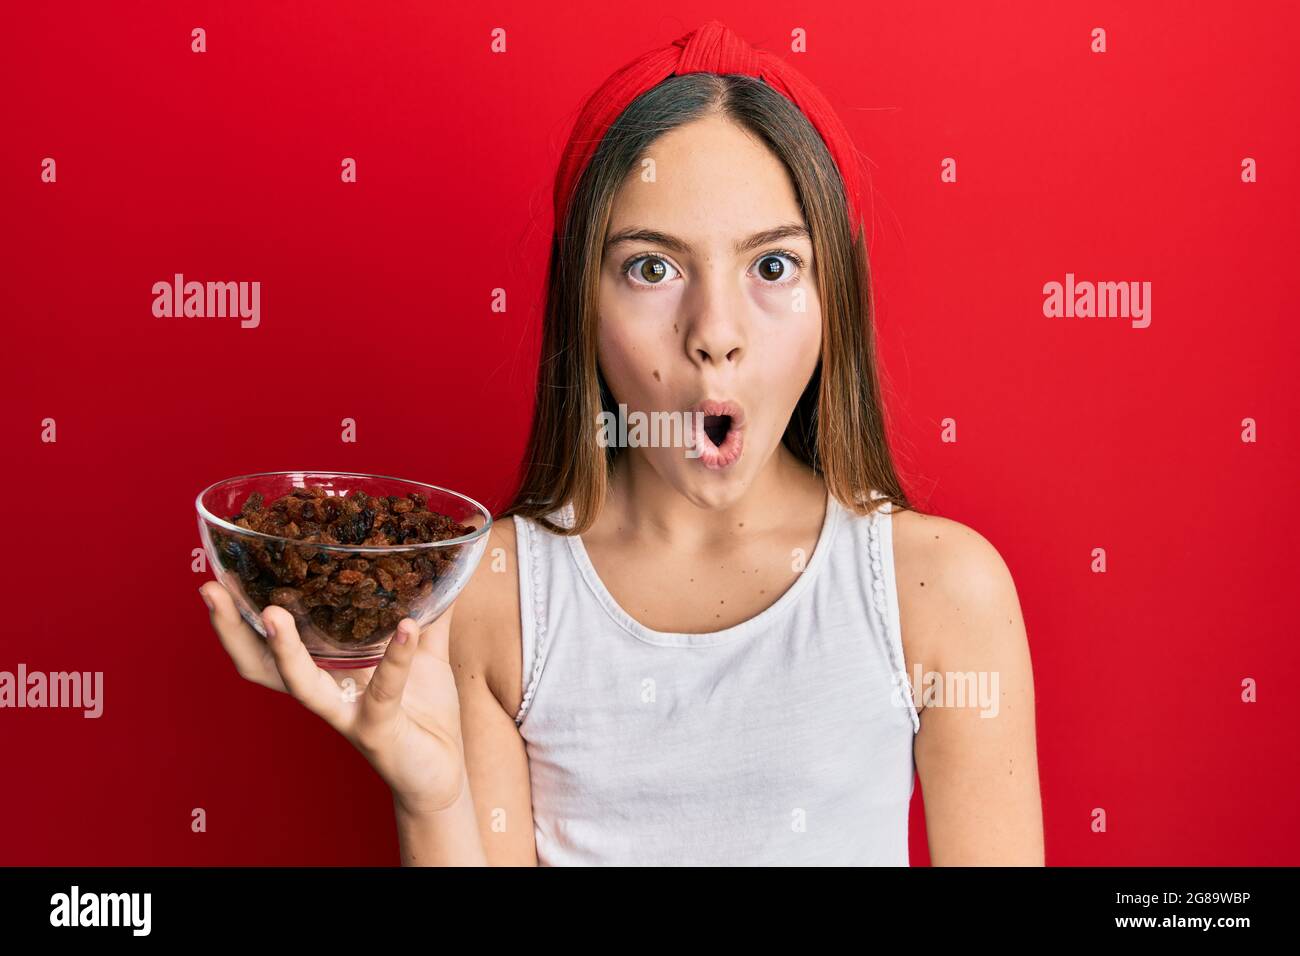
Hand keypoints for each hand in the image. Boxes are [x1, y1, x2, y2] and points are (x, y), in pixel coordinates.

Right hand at [200, 581, 465, 814]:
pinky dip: (397, 657)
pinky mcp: (377, 730)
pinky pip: (383, 690)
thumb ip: (431, 615)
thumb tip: (442, 568)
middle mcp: (325, 692)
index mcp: (328, 669)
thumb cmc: (424, 714)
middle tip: (212, 590)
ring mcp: (345, 713)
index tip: (221, 573)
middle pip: (260, 665)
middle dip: (232, 629)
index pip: (270, 641)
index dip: (243, 612)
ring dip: (284, 650)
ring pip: (302, 684)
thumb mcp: (426, 655)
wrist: (442, 773)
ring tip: (274, 613)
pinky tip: (408, 626)